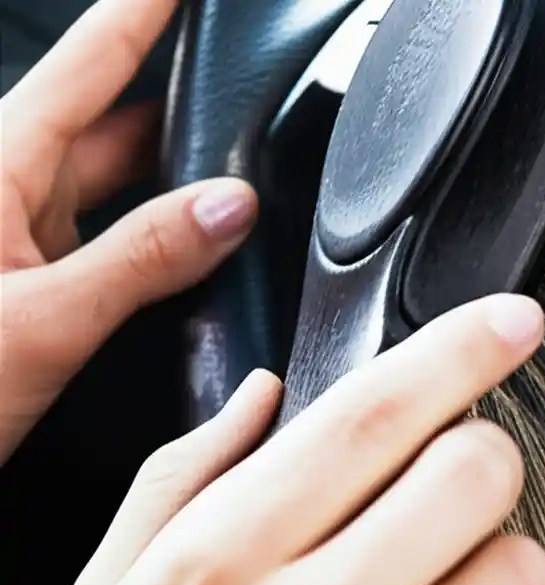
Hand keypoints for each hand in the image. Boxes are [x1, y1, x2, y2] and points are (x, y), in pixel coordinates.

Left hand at [0, 0, 258, 463]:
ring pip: (116, 186)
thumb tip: (229, 206)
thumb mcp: (42, 322)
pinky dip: (161, 241)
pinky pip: (112, 242)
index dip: (144, 10)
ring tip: (247, 179)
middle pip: (114, 121)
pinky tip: (197, 257)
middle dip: (185, 105)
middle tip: (250, 98)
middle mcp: (5, 194)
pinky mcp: (29, 288)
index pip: (90, 60)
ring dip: (178, 182)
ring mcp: (17, 242)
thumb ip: (144, 259)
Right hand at [36, 294, 544, 584]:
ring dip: (498, 571)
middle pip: (476, 478)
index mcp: (222, 560)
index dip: (460, 349)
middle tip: (451, 483)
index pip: (370, 416)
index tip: (510, 321)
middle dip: (483, 460)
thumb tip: (266, 394)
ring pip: (524, 578)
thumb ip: (188, 475)